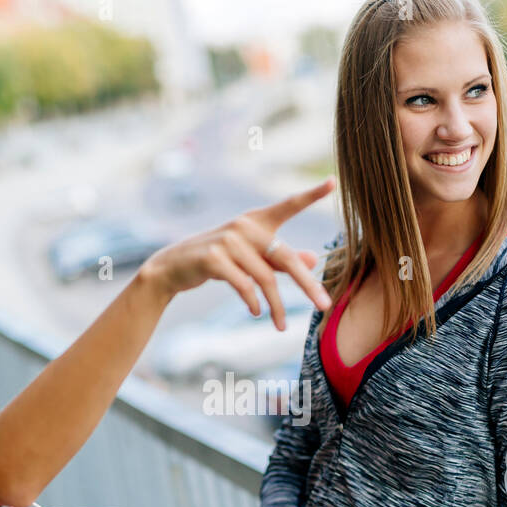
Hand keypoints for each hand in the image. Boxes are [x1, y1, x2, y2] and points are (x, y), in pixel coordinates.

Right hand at [139, 177, 335, 330]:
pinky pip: (243, 285)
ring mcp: (228, 240)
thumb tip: (313, 260)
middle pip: (286, 257)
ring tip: (281, 326)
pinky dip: (253, 301)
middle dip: (307, 284)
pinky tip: (257, 312)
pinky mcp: (214, 258)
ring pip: (265, 278)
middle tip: (324, 305)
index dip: (311, 194)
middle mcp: (245, 226)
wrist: (173, 266)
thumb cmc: (219, 260)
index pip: (288, 205)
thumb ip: (281, 259)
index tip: (333, 181)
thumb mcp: (251, 257)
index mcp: (257, 221)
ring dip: (276, 305)